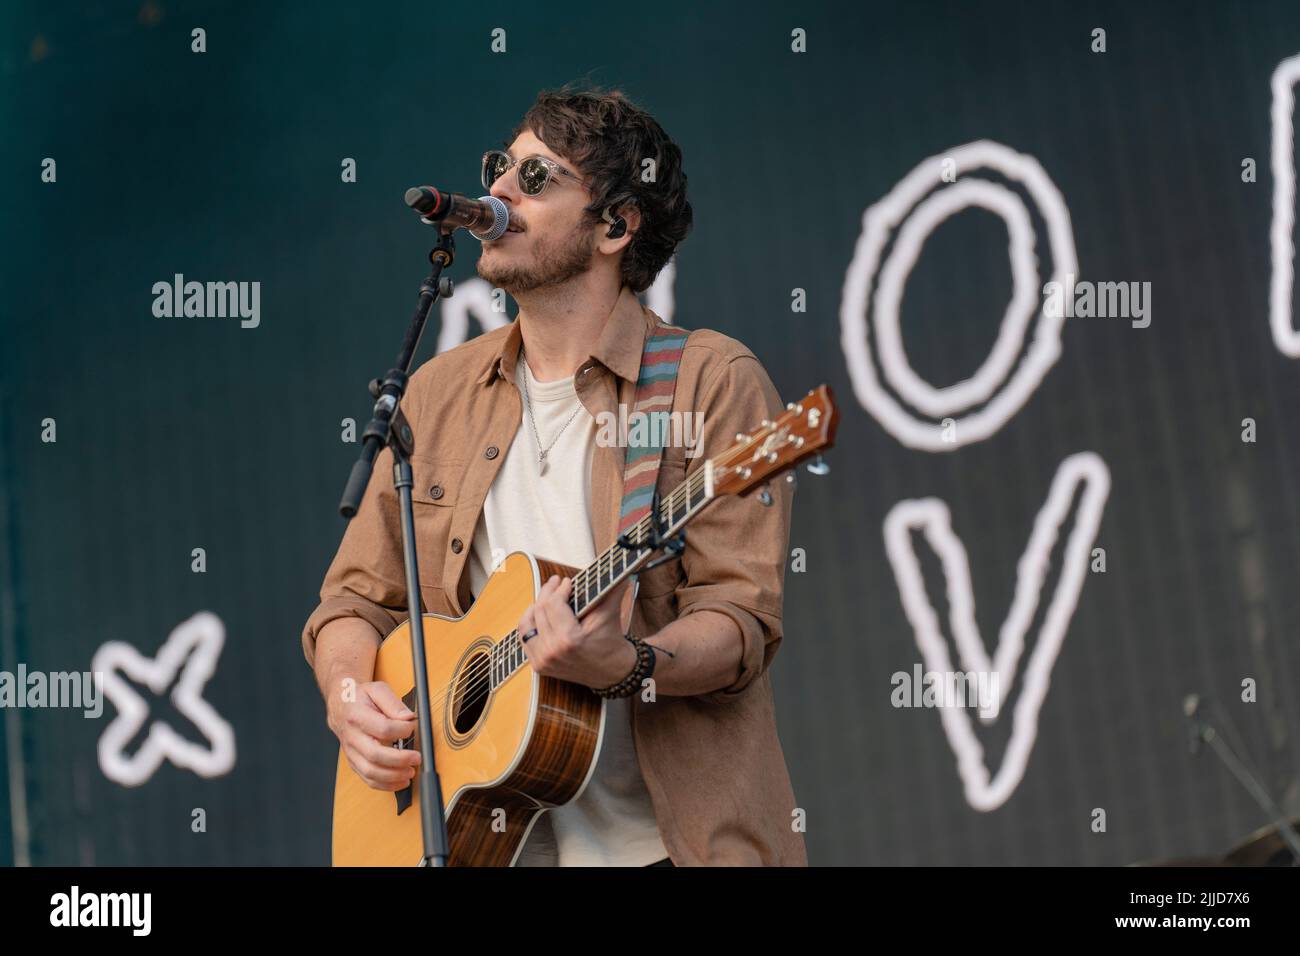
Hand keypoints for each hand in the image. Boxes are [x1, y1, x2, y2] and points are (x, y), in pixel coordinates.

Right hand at [327, 680, 419, 791]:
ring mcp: (351, 752)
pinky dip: (386, 784)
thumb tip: (408, 718)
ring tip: (410, 772)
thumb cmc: (360, 698)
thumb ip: (393, 703)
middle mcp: (351, 737)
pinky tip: (400, 781)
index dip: (401, 730)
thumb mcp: (377, 690)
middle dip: (399, 760)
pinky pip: (368, 779)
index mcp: (357, 716)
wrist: (340, 706)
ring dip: (393, 776)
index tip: (412, 728)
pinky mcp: (354, 762)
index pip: (382, 728)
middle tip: (416, 757)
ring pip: (370, 772)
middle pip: (375, 755)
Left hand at [517, 575, 637, 688]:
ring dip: (535, 607)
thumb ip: (611, 586)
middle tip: (556, 582)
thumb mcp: (610, 613)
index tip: (567, 581)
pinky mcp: (539, 666)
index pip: (553, 604)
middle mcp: (552, 652)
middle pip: (539, 611)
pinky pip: (526, 638)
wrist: (612, 672)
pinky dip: (531, 624)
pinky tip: (539, 614)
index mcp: (569, 640)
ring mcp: (543, 660)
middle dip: (548, 592)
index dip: (559, 588)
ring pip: (527, 624)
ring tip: (546, 596)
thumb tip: (614, 566)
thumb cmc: (611, 641)